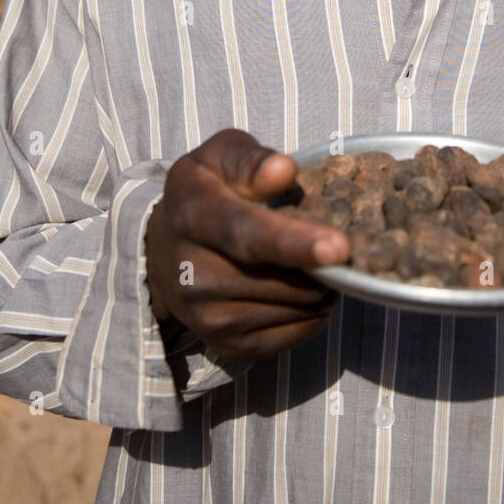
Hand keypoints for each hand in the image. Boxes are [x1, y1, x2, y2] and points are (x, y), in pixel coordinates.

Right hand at [145, 128, 349, 362]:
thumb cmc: (206, 191)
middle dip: (322, 262)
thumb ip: (250, 160)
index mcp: (193, 215)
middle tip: (333, 239)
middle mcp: (193, 274)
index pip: (247, 233)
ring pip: (299, 307)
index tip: (339, 247)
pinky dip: (313, 309)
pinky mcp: (228, 347)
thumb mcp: (219, 157)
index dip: (294, 242)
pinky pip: (299, 332)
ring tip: (310, 260)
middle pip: (283, 278)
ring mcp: (208, 317)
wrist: (164, 252)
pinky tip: (298, 284)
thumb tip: (284, 171)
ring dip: (321, 284)